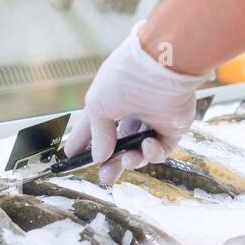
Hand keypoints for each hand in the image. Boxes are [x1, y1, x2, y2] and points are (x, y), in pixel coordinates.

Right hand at [64, 22, 206, 183]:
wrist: (162, 66)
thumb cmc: (124, 78)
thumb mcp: (97, 106)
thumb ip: (97, 135)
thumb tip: (99, 157)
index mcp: (109, 101)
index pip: (92, 125)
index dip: (82, 141)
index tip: (72, 157)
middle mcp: (130, 110)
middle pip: (118, 144)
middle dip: (111, 163)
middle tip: (105, 178)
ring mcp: (152, 119)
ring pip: (140, 150)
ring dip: (131, 160)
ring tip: (125, 162)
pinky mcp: (172, 127)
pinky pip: (161, 149)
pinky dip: (152, 152)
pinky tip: (146, 145)